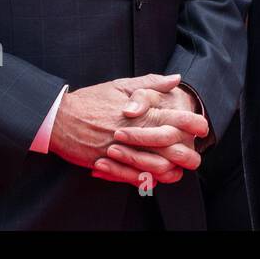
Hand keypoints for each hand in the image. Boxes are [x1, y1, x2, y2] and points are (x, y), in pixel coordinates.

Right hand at [47, 73, 183, 175]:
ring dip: (169, 170)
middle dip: (187, 154)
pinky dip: (145, 180)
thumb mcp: (121, 86)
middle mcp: (132, 130)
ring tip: (177, 170)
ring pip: (154, 166)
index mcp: (139, 110)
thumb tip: (176, 79)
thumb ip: (151, 83)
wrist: (57, 117)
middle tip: (194, 156)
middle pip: (170, 147)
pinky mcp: (107, 162)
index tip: (202, 128)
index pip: (174, 118)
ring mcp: (120, 148)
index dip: (193, 124)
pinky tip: (153, 179)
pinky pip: (131, 177)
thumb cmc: (90, 100)